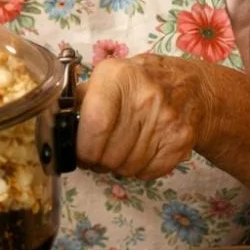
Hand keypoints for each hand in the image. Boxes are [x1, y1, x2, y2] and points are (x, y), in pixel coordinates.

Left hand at [75, 55, 204, 179]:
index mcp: (118, 77)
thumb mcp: (109, 76)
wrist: (193, 87)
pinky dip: (139, 170)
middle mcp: (145, 97)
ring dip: (118, 166)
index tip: (80, 152)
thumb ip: (81, 97)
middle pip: (109, 155)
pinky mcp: (181, 141)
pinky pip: (148, 173)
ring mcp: (166, 121)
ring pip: (126, 168)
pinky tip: (140, 152)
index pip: (95, 126)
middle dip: (98, 161)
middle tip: (99, 154)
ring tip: (121, 150)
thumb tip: (56, 122)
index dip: (83, 148)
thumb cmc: (141, 82)